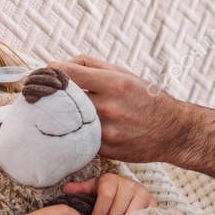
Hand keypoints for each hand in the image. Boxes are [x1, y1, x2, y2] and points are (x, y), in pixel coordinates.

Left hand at [48, 55, 192, 163]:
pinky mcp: (105, 150)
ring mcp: (107, 131)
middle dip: (51, 93)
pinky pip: (78, 138)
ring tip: (52, 108)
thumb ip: (90, 65)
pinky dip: (71, 131)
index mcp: (115, 83)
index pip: (70, 74)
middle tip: (41, 91)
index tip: (46, 73)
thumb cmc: (146, 98)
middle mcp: (110, 107)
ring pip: (68, 121)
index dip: (52, 72)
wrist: (172, 131)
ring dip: (58, 114)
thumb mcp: (124, 73)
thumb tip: (58, 65)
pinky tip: (69, 126)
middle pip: (64, 98)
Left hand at [63, 173, 155, 214]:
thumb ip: (81, 189)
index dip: (99, 213)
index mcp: (112, 180)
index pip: (106, 196)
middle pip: (118, 209)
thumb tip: (65, 188)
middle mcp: (129, 184)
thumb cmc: (109, 191)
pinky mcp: (153, 203)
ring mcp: (143, 193)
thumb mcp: (94, 188)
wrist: (132, 190)